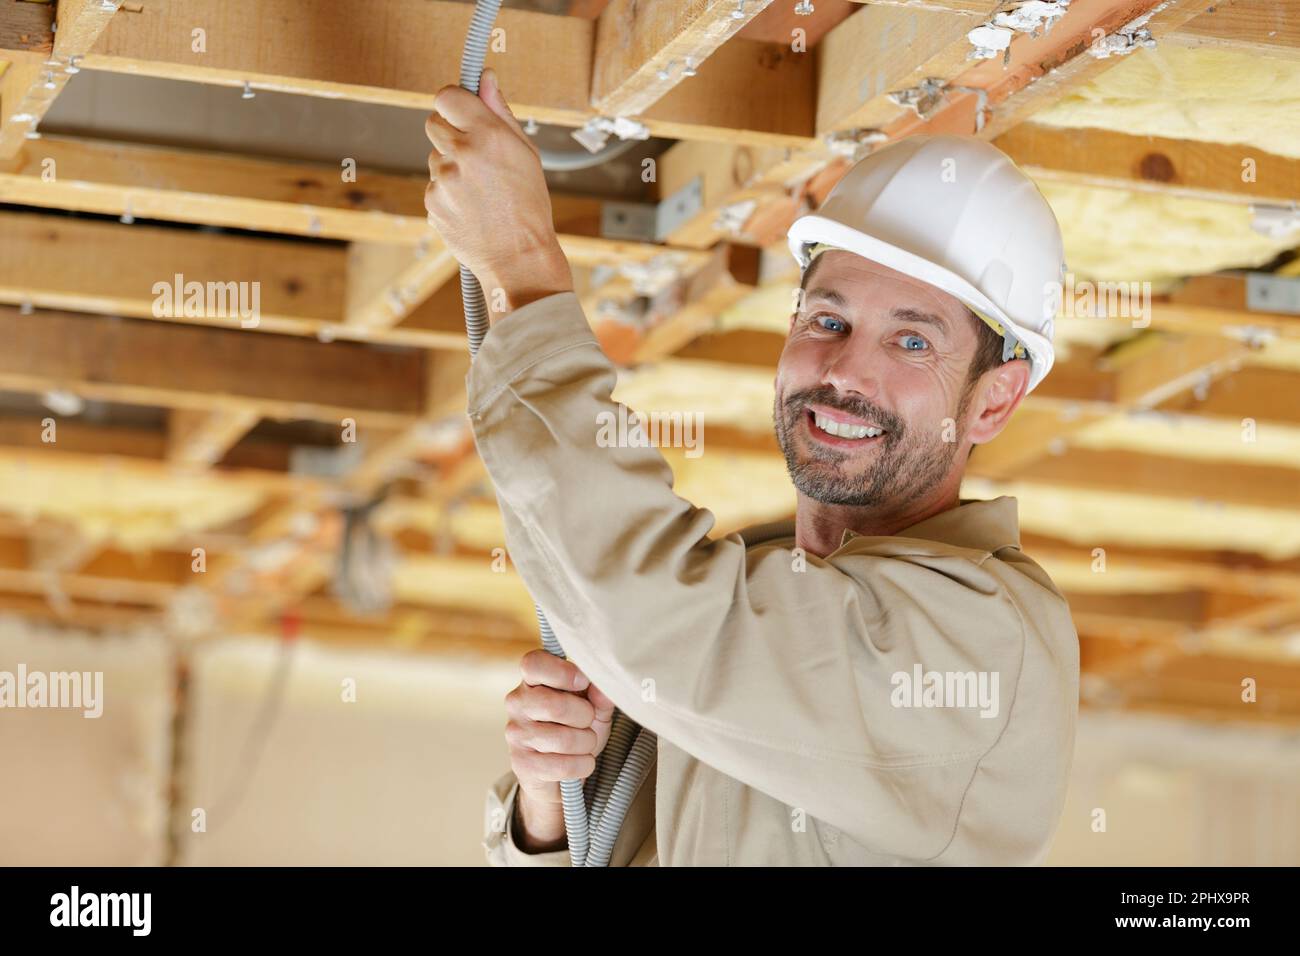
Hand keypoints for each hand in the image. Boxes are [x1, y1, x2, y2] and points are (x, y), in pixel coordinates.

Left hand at [424, 69, 572, 321]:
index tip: (462, 111)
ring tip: (480, 191)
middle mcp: (461, 154)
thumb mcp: (525, 154)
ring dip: (452, 167)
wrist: (518, 258)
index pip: (447, 96)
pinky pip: (434, 185)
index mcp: (487, 136)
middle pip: (434, 123)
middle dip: (451, 134)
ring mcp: (442, 180)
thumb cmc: (529, 208)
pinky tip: (472, 208)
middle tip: (476, 156)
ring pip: (435, 157)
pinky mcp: (431, 202)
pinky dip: (448, 193)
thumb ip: (500, 113)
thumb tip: (485, 79)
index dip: (454, 102)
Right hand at [504, 649, 614, 851]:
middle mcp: (517, 703)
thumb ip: (600, 693)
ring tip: (585, 743)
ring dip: (586, 743)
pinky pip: (561, 766)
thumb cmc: (576, 728)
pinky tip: (580, 762)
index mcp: (531, 680)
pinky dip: (581, 766)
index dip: (563, 672)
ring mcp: (516, 734)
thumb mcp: (594, 706)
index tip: (583, 682)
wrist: (562, 772)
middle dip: (584, 716)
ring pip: (562, 739)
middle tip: (588, 720)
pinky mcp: (521, 764)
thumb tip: (605, 683)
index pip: (533, 664)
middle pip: (554, 705)